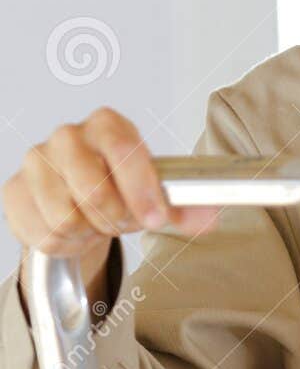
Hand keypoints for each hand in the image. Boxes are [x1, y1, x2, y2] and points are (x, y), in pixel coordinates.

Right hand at [2, 107, 218, 256]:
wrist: (74, 198)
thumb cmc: (117, 187)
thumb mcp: (155, 193)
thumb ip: (185, 206)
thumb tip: (211, 216)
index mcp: (106, 125)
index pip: (123, 147)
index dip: (141, 186)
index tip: (157, 217)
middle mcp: (67, 137)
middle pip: (93, 189)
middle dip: (116, 218)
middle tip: (123, 222)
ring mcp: (36, 163)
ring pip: (67, 217)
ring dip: (91, 232)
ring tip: (96, 222)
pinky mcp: (15, 191)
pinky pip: (46, 233)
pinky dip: (66, 243)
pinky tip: (74, 229)